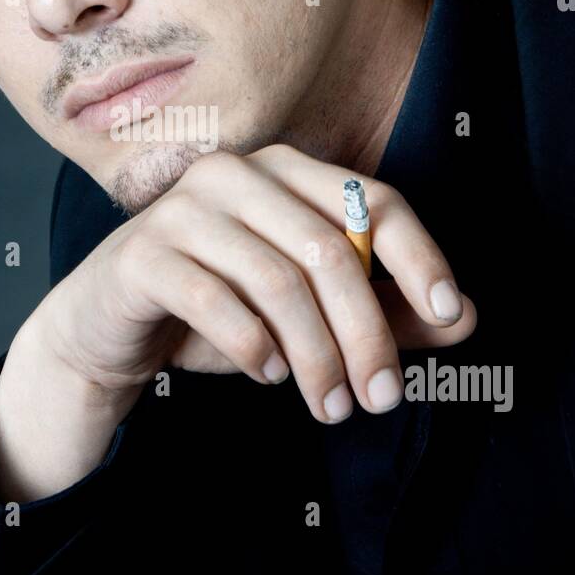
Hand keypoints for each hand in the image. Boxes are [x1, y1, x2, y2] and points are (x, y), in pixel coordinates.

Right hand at [36, 143, 475, 424]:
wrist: (108, 328)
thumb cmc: (217, 311)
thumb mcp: (310, 314)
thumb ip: (384, 311)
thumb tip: (466, 318)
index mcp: (286, 170)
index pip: (374, 201)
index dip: (419, 257)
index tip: (448, 314)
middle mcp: (237, 174)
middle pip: (330, 250)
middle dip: (366, 334)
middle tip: (380, 399)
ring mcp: (184, 208)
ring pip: (278, 281)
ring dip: (314, 355)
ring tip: (329, 404)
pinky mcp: (143, 254)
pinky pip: (214, 301)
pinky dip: (252, 346)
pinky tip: (268, 376)